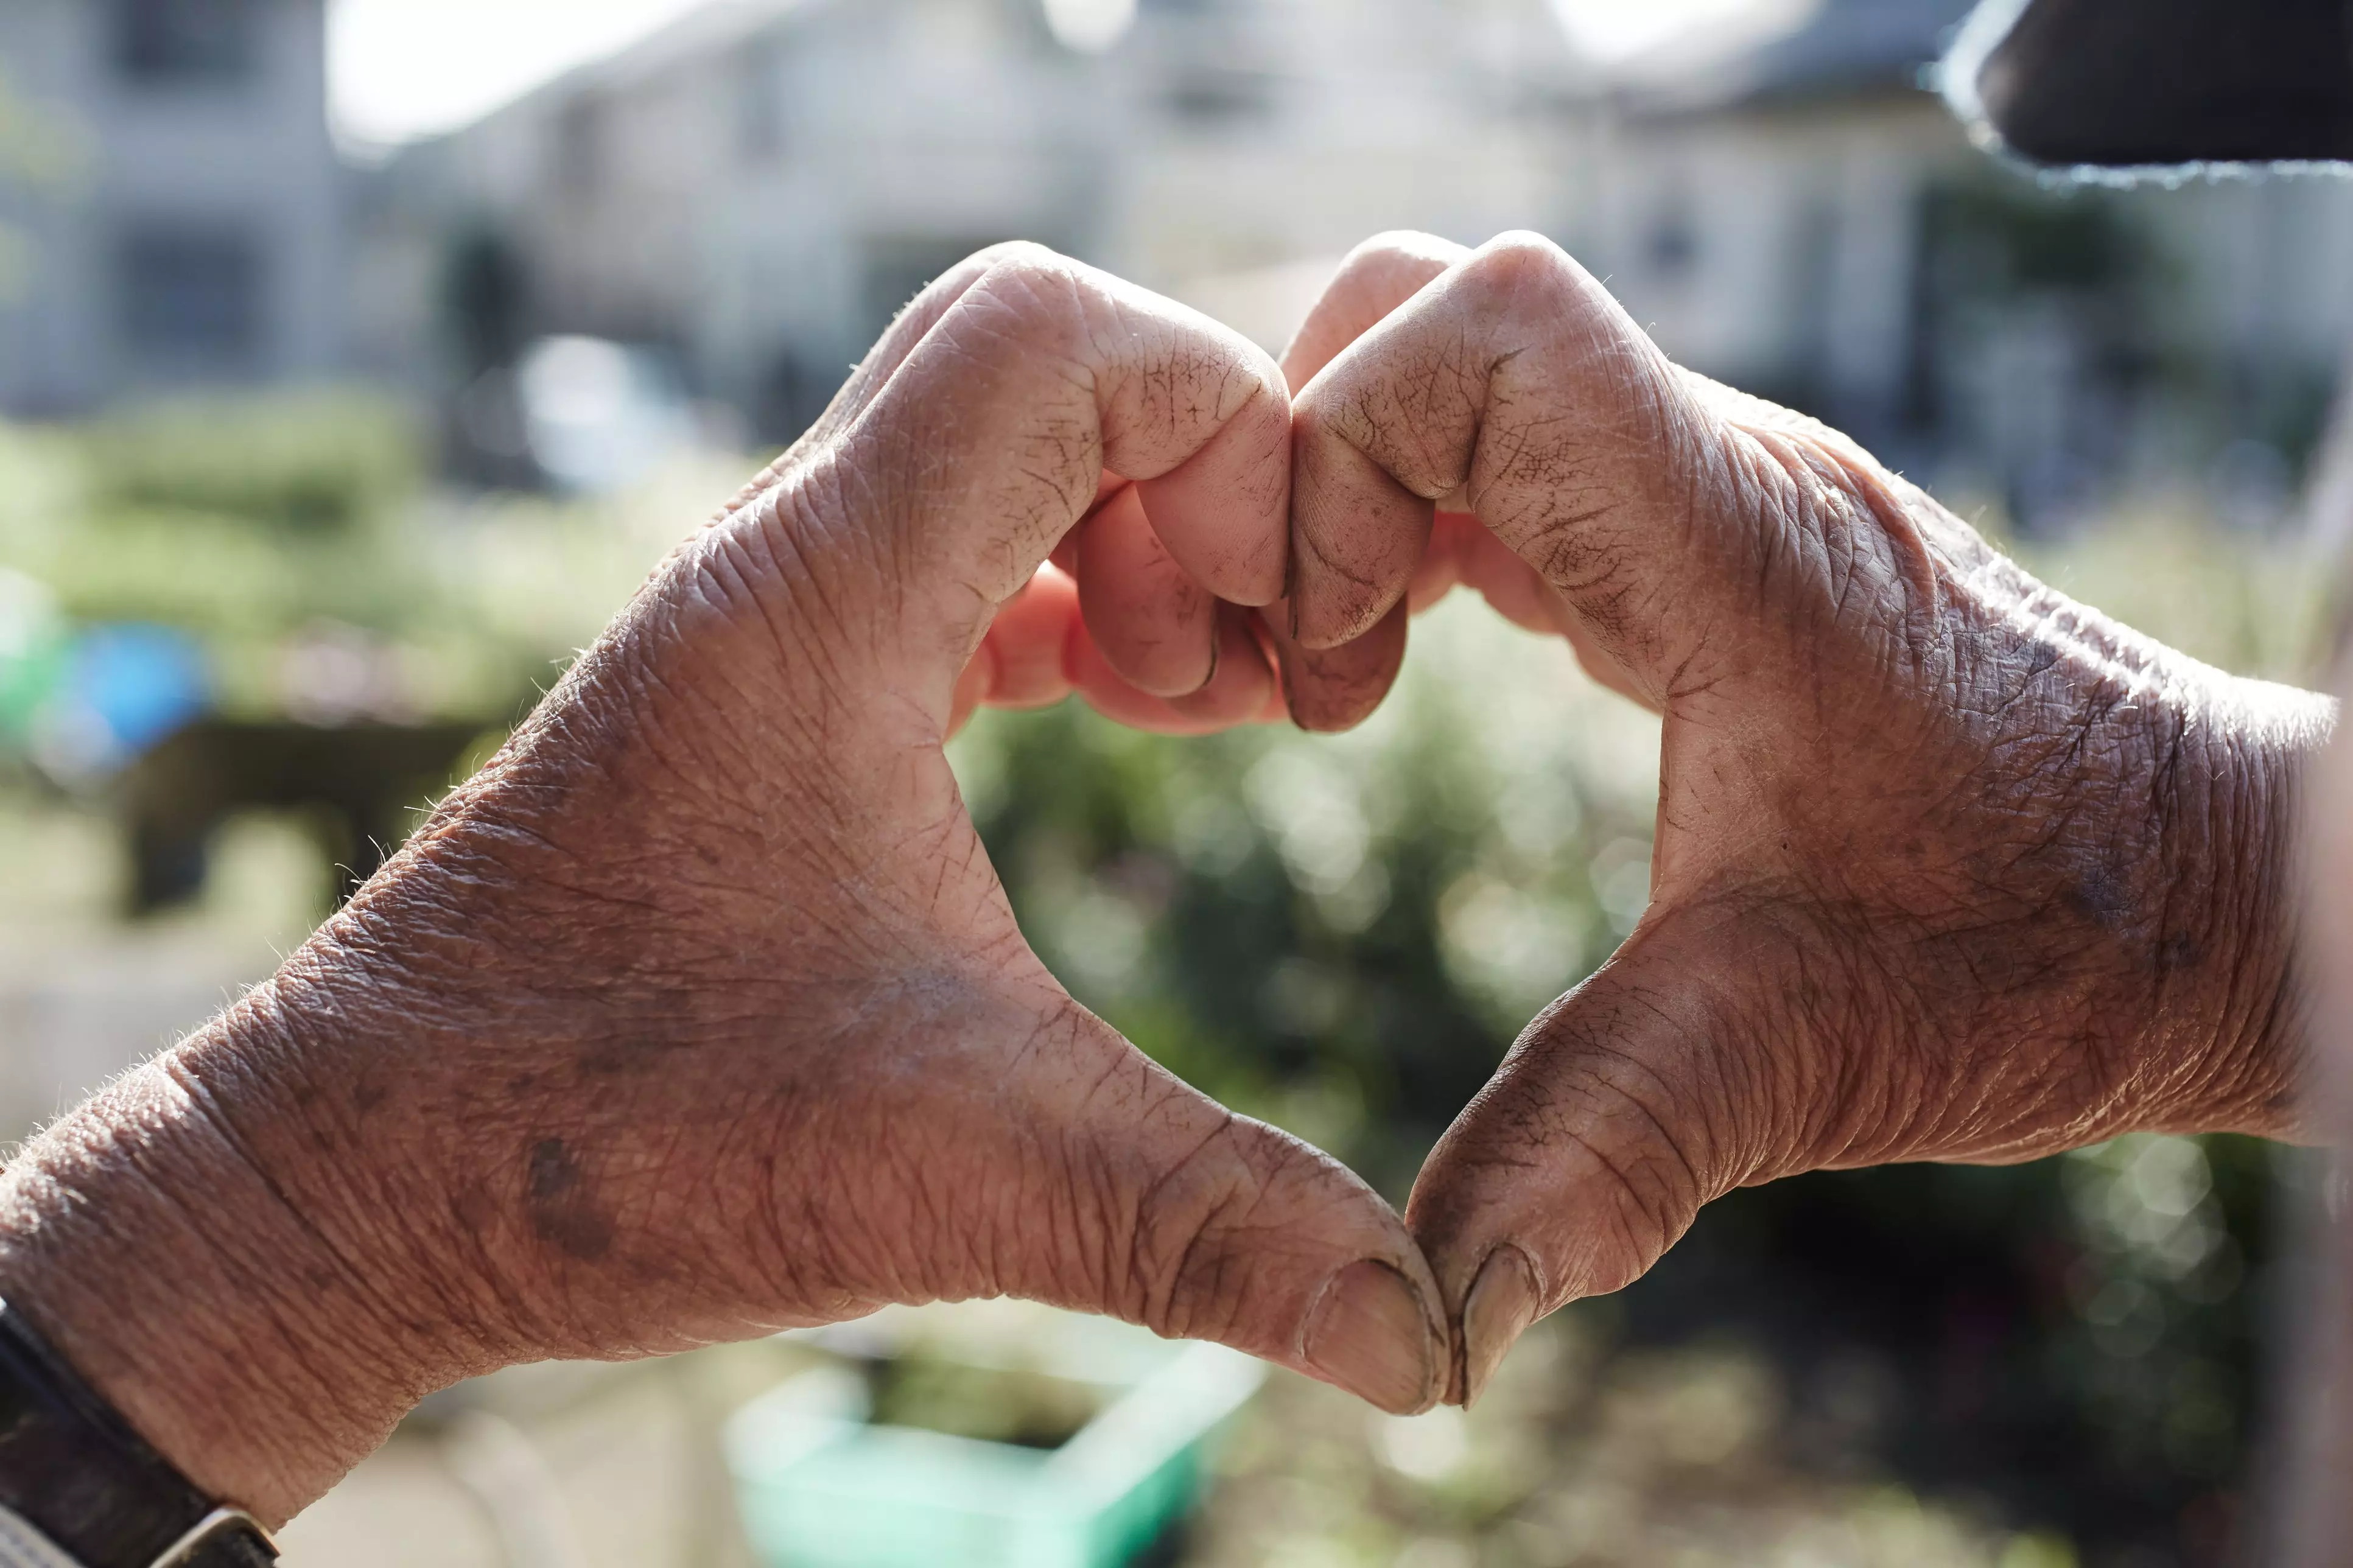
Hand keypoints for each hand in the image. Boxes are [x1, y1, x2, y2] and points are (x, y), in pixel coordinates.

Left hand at [0, 244, 1446, 1524]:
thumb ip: (1203, 1234)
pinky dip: (1053, 597)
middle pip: (1025, 352)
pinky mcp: (754, 695)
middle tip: (1237, 662)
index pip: (1052, 338)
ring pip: (978, 445)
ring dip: (1123, 537)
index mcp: (817, 606)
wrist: (351, 1175)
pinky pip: (938, 553)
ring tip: (1192, 701)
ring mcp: (757, 624)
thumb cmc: (602, 1148)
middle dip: (1192, 474)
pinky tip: (1107, 721)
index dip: (1224, 436)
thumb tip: (1424, 1347)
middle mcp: (775, 570)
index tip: (1264, 637)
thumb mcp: (952, 1176)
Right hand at [1281, 230, 2336, 1404]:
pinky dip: (1409, 536)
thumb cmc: (2046, 943)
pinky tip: (1402, 670)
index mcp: (1726, 546)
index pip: (1480, 329)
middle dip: (1306, 473)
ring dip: (1347, 502)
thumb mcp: (1796, 1052)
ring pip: (1449, 365)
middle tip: (1308, 672)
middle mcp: (1710, 473)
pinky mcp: (1696, 537)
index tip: (1338, 665)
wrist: (2215, 888)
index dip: (1344, 459)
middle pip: (1420, 308)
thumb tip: (1434, 1321)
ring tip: (1334, 684)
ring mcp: (1701, 490)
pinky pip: (1501, 453)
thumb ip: (1602, 1159)